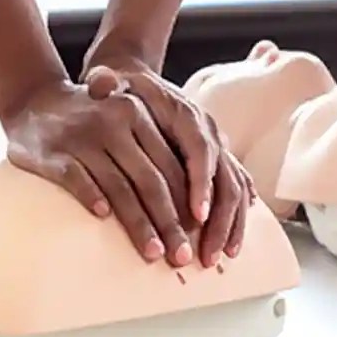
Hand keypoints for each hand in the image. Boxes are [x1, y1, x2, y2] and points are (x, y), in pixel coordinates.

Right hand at [4, 77, 194, 267]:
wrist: (33, 99)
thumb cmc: (93, 120)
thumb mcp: (127, 120)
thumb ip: (155, 149)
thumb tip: (194, 203)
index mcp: (139, 113)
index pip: (171, 165)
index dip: (188, 203)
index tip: (198, 235)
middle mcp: (114, 122)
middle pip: (151, 180)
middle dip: (170, 222)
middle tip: (181, 256)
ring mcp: (82, 137)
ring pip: (119, 186)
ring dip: (139, 223)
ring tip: (153, 252)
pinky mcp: (52, 152)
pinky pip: (76, 178)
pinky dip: (91, 196)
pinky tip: (103, 219)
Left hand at [83, 56, 253, 267]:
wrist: (137, 80)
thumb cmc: (122, 88)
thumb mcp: (109, 80)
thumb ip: (104, 82)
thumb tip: (100, 84)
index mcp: (186, 114)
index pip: (201, 149)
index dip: (201, 183)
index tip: (196, 215)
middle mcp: (208, 131)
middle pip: (225, 178)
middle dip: (218, 219)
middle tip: (205, 254)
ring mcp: (216, 147)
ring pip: (235, 189)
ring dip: (229, 225)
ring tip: (216, 257)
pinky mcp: (217, 161)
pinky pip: (236, 191)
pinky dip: (235, 219)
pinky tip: (229, 244)